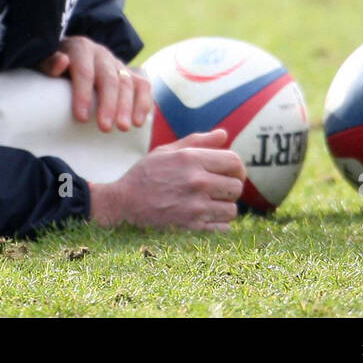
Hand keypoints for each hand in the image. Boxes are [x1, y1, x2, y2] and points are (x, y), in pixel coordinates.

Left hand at [37, 36, 151, 131]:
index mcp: (80, 49)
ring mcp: (117, 64)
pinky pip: (143, 85)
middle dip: (108, 104)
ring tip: (124, 128)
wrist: (69, 57)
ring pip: (128, 82)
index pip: (84, 70)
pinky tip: (139, 121)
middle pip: (108, 77)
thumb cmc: (55, 68)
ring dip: (127, 106)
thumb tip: (62, 61)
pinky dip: (144, 102)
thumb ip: (48, 63)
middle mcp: (101, 54)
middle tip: (105, 128)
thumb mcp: (43, 63)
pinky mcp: (130, 75)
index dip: (83, 93)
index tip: (81, 118)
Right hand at [88, 129, 244, 231]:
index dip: (237, 167)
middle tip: (219, 188)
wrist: (125, 200)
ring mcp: (195, 206)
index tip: (230, 172)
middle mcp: (197, 182)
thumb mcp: (168, 150)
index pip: (235, 162)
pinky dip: (219, 223)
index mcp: (192, 159)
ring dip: (225, 206)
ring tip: (212, 202)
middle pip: (236, 186)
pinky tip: (208, 216)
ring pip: (232, 209)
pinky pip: (223, 228)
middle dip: (231, 186)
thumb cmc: (147, 172)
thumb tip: (224, 134)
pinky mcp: (192, 226)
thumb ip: (198, 141)